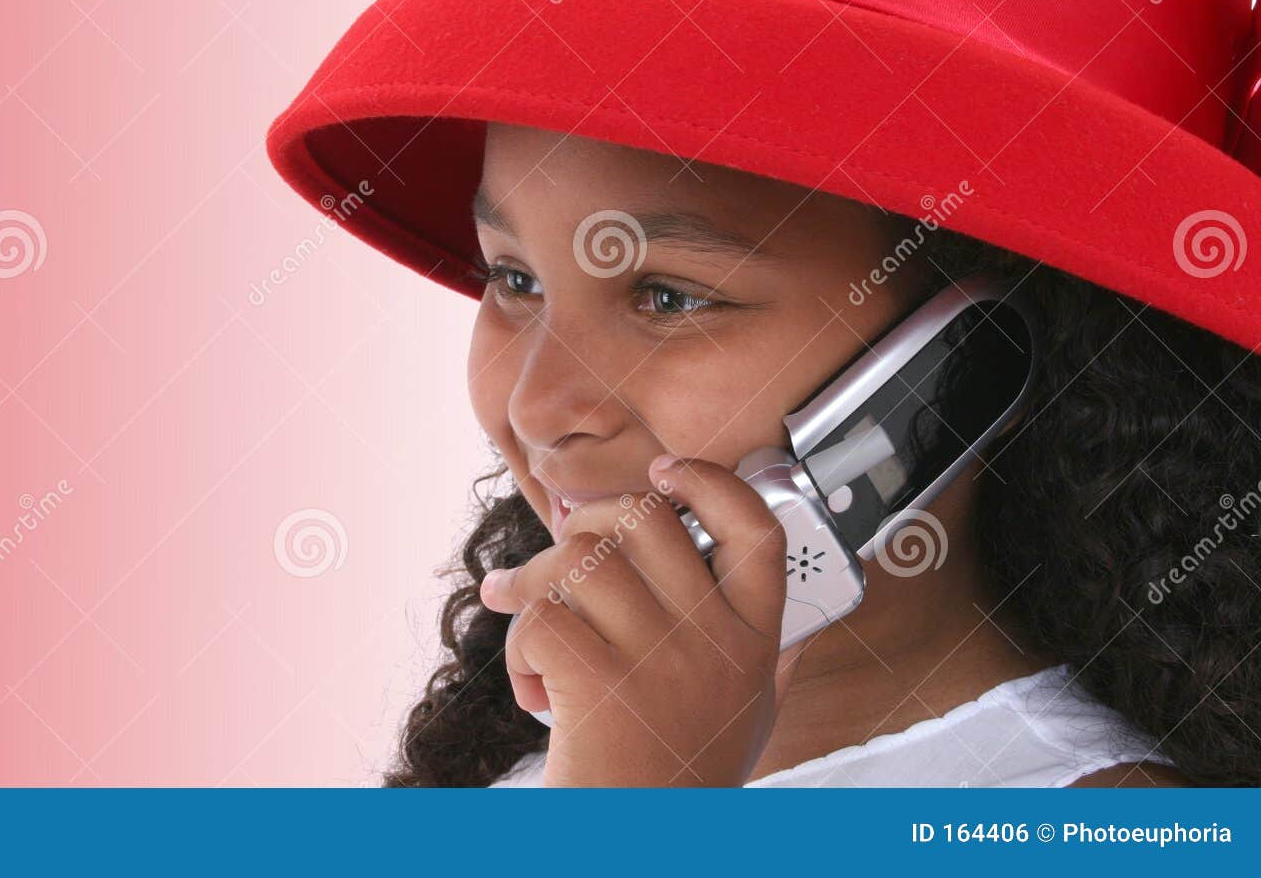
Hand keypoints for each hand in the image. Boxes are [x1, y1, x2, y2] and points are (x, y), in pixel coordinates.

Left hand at [479, 454, 793, 785]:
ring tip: (520, 619)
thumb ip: (770, 660)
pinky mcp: (601, 686)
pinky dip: (519, 645)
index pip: (756, 531)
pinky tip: (532, 686)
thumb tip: (790, 610)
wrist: (639, 848)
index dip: (711, 482)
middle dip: (584, 525)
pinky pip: (541, 616)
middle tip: (553, 555)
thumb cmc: (683, 780)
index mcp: (754, 643)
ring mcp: (662, 664)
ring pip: (580, 561)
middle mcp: (717, 645)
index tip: (666, 469)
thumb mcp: (749, 718)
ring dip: (533, 584)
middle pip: (646, 522)